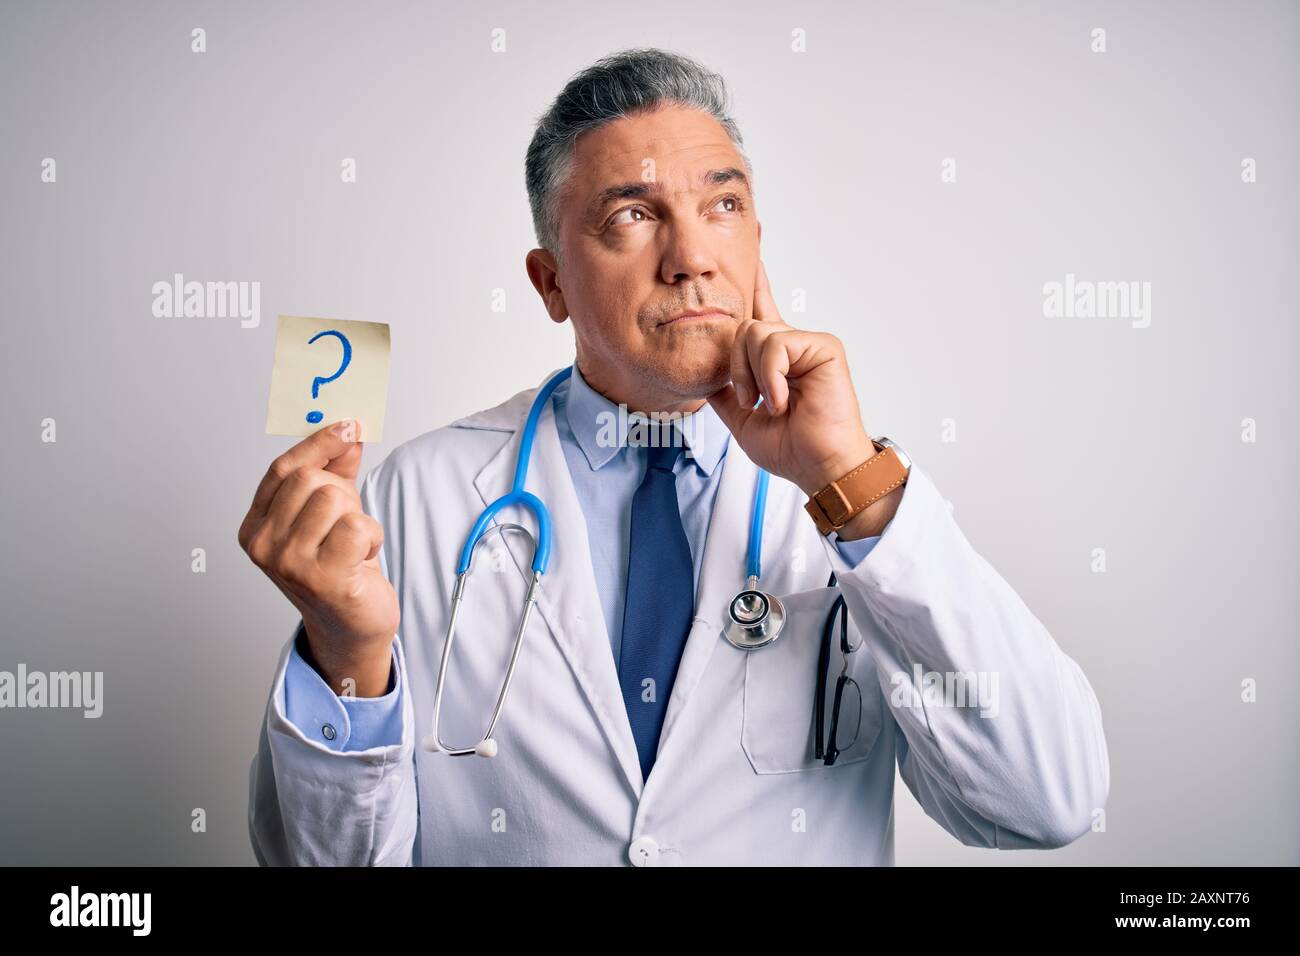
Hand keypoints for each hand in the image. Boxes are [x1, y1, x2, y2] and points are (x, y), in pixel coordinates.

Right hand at [238, 421, 398, 695]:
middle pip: (309, 480)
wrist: (353, 625)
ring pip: (333, 499)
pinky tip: (362, 559)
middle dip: (342, 494)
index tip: (347, 426)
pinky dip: (371, 537)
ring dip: (358, 518)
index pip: (282, 469)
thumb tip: (347, 430)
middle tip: (349, 522)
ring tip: (354, 545)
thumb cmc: (340, 567)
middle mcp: (264, 546)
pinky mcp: (321, 577)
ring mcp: (288, 563)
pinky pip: (356, 526)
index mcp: (256, 527)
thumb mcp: (332, 512)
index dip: (318, 443)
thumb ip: (335, 471)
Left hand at [707, 260, 902, 538]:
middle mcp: (792, 343)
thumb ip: (722, 385)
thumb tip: (706, 368)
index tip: (757, 230)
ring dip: (752, 376)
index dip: (756, 273)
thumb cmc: (790, 447)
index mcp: (774, 357)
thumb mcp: (739, 416)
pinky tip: (784, 400)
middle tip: (751, 401)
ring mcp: (808, 342)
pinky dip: (772, 377)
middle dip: (736, 368)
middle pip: (740, 327)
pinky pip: (775, 345)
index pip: (760, 306)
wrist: (818, 466)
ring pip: (753, 334)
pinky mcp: (823, 345)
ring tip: (771, 403)